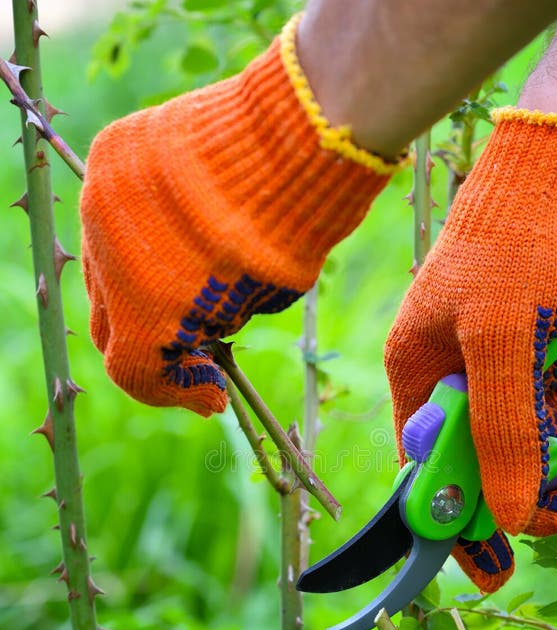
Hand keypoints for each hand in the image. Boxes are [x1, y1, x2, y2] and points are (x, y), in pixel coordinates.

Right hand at [80, 16, 396, 416]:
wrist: (291, 144)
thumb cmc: (287, 236)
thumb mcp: (256, 305)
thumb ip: (213, 328)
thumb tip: (202, 331)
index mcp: (145, 314)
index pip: (134, 373)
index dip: (174, 392)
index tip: (212, 393)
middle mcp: (108, 263)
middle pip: (111, 322)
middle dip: (151, 340)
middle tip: (193, 343)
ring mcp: (101, 205)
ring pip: (104, 264)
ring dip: (139, 283)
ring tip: (188, 276)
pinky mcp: (110, 157)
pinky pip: (113, 207)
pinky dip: (139, 228)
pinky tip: (178, 224)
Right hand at [385, 108, 556, 590]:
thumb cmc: (516, 248)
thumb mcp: (501, 342)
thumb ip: (501, 431)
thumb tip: (505, 514)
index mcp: (419, 374)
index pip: (429, 468)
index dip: (457, 521)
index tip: (493, 568)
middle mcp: (456, 377)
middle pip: (489, 462)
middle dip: (536, 499)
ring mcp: (503, 366)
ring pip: (535, 443)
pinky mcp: (545, 354)